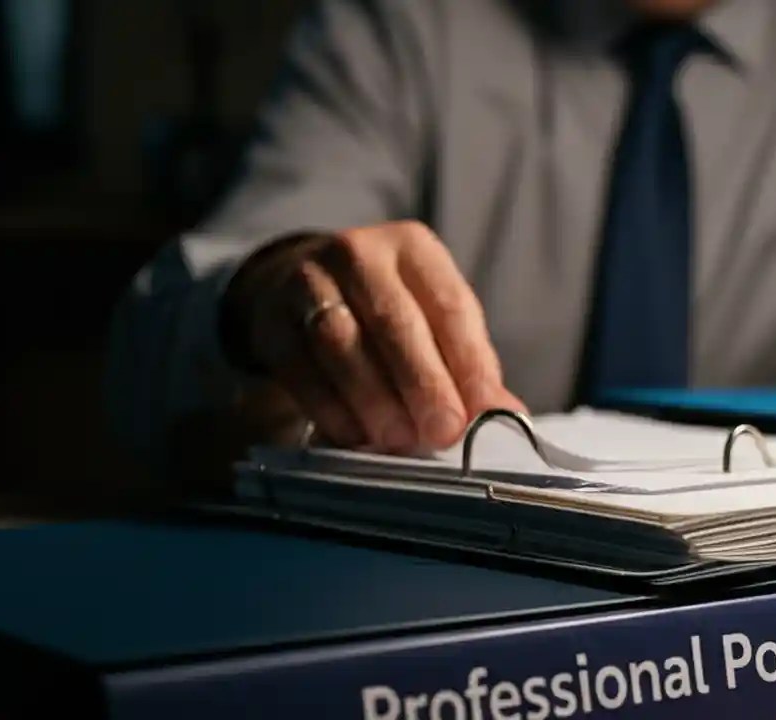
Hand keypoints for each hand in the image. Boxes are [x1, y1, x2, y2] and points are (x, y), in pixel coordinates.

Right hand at [221, 221, 525, 452]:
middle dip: (422, 381)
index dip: (468, 361)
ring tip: (400, 439)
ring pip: (342, 342)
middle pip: (394, 320)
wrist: (293, 286)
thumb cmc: (382, 311)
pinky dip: (331, 407)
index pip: (448, 305)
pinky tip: (355, 436)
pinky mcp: (270, 321)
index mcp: (413, 248)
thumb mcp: (431, 318)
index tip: (483, 411)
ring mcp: (307, 282)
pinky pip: (301, 368)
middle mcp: (358, 254)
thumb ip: (467, 363)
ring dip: (374, 398)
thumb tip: (505, 414)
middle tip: (443, 431)